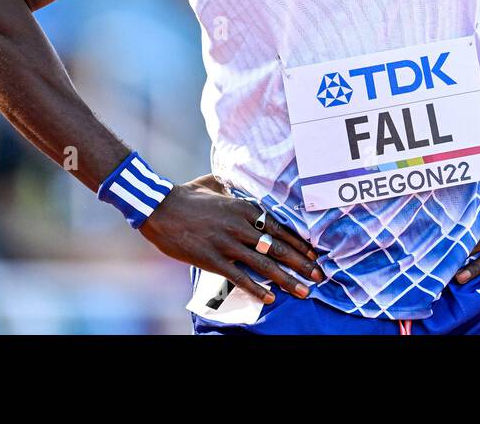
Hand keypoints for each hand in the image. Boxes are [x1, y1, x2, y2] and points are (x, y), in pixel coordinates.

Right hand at [138, 180, 323, 304]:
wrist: (160, 208)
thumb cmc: (187, 195)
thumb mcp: (214, 183)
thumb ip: (230, 186)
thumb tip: (235, 184)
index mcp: (245, 208)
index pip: (280, 228)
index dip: (299, 243)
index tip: (314, 255)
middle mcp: (242, 226)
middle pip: (279, 248)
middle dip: (302, 264)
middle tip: (319, 276)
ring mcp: (228, 243)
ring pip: (264, 264)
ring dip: (287, 279)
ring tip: (303, 291)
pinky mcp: (213, 259)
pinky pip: (239, 276)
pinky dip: (256, 288)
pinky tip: (269, 297)